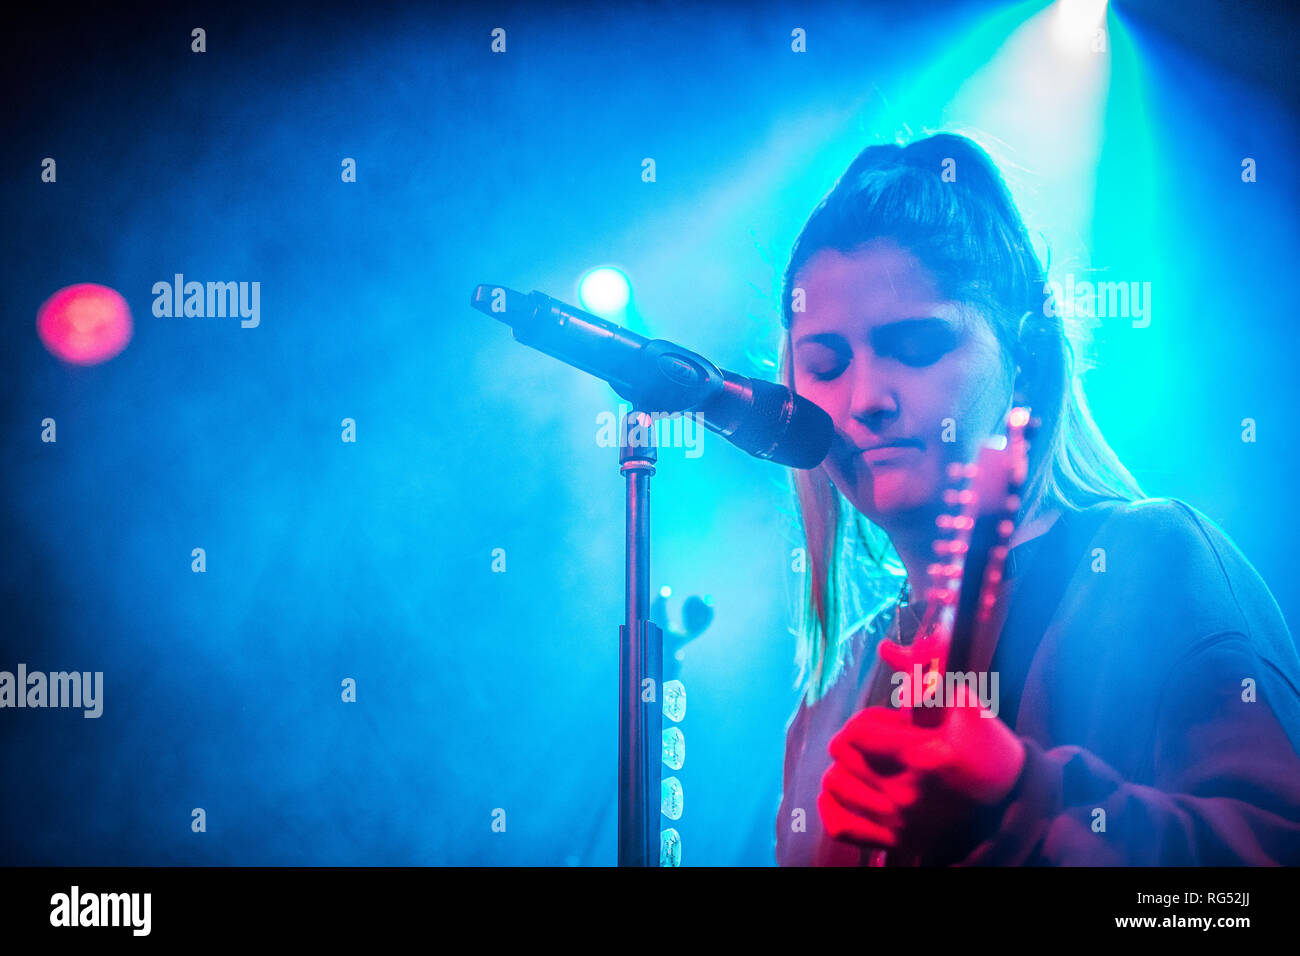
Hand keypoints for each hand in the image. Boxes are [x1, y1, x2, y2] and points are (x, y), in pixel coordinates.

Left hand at [816, 636, 1026, 858]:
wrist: (1012, 808)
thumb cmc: (989, 751)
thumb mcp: (964, 704)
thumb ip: (923, 671)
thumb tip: (885, 647)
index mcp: (923, 757)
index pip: (858, 731)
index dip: (870, 718)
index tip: (892, 723)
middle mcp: (906, 794)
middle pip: (842, 754)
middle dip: (856, 739)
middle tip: (880, 741)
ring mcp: (899, 823)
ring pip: (835, 785)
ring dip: (844, 768)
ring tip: (866, 764)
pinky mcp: (895, 843)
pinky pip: (839, 825)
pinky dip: (833, 805)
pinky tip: (847, 791)